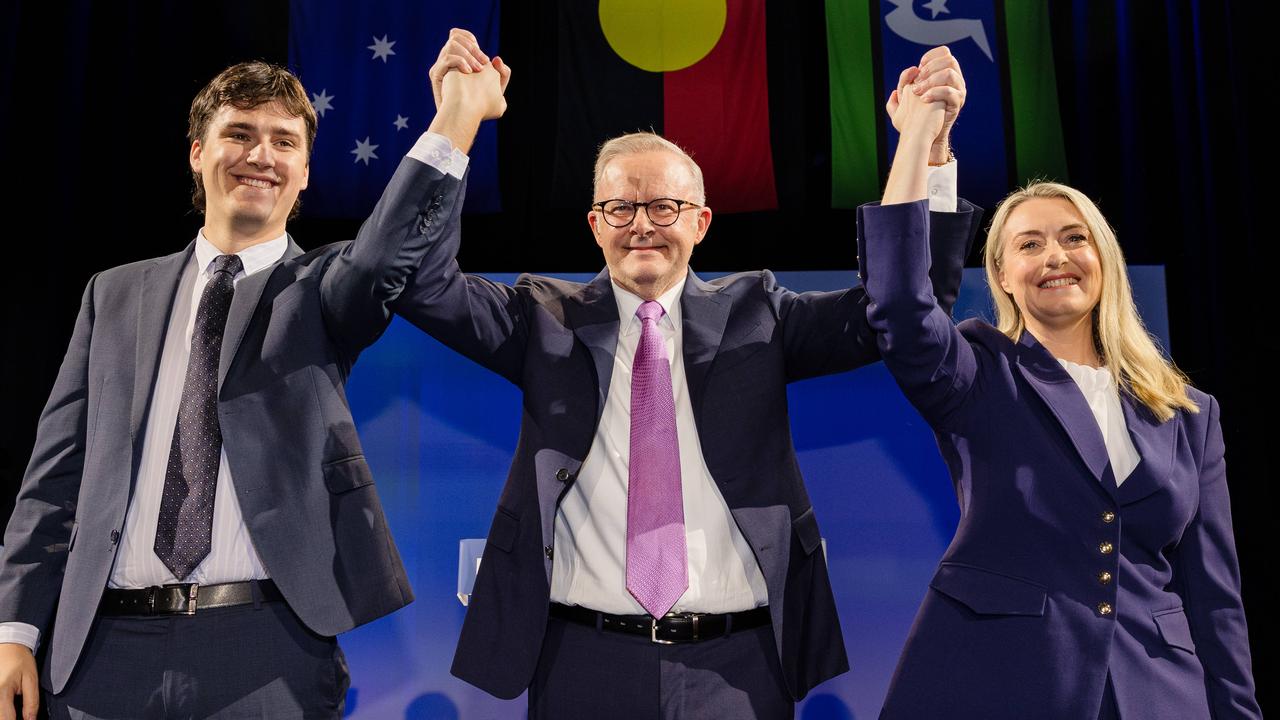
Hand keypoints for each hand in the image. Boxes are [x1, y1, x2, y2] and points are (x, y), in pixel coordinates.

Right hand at [0, 643, 37, 719]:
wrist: (7, 645)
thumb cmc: (20, 659)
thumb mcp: (31, 679)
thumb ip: (31, 702)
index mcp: (2, 692)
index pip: (7, 719)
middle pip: (0, 717)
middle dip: (9, 718)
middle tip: (21, 715)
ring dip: (5, 714)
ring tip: (14, 711)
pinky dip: (3, 710)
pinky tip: (8, 709)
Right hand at [429, 28, 511, 118]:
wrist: (463, 120)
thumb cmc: (480, 109)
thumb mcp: (498, 92)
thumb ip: (502, 75)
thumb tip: (496, 59)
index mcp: (460, 60)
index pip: (462, 36)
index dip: (472, 41)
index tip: (486, 60)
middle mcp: (449, 61)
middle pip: (455, 36)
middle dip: (473, 48)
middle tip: (483, 64)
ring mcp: (441, 67)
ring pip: (451, 44)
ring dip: (467, 54)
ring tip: (476, 70)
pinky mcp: (437, 74)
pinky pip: (447, 58)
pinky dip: (460, 61)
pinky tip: (468, 72)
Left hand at [886, 46, 964, 162]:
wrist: (922, 136)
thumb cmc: (914, 117)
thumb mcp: (904, 98)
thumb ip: (904, 83)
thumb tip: (910, 71)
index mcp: (944, 74)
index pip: (945, 53)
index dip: (931, 56)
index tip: (918, 68)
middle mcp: (954, 80)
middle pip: (949, 60)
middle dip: (930, 68)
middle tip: (917, 81)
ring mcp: (957, 91)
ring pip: (950, 73)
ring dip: (931, 80)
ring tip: (918, 92)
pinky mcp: (956, 103)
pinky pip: (949, 91)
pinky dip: (934, 92)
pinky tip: (923, 100)